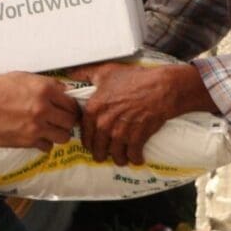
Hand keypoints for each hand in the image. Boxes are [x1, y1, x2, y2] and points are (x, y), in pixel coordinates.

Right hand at [0, 72, 79, 152]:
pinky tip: (36, 136)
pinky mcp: (28, 141)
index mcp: (44, 89)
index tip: (67, 109)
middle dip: (67, 121)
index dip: (70, 106)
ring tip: (49, 129)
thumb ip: (44, 85)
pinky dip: (44, 143)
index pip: (71, 102)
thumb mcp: (20, 77)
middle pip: (71, 120)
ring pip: (63, 136)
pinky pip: (47, 146)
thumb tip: (62, 92)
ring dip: (58, 133)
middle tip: (59, 120)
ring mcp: (37, 126)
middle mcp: (44, 108)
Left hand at [78, 61, 196, 166]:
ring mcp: (121, 133)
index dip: (89, 141)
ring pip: (116, 155)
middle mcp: (104, 124)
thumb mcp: (106, 71)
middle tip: (105, 155)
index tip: (93, 144)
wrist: (161, 87)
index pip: (85, 134)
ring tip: (122, 158)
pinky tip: (137, 158)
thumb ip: (85, 73)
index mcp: (94, 109)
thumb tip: (69, 72)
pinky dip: (135, 159)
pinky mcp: (137, 139)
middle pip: (99, 149)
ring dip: (119, 158)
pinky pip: (133, 156)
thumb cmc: (134, 78)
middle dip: (102, 154)